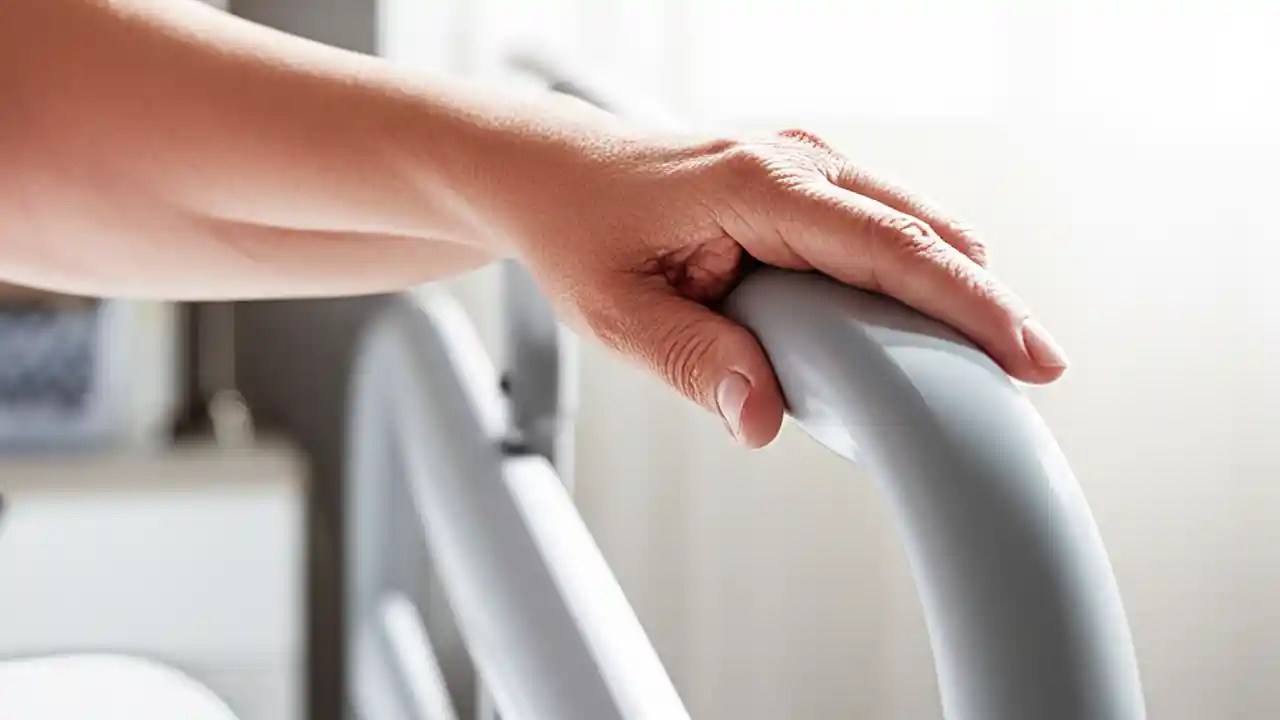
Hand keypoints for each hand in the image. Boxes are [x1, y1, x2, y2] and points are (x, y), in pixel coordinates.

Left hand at [497, 127, 1068, 447]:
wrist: (552, 173)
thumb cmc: (579, 229)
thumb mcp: (617, 314)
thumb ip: (695, 364)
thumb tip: (763, 417)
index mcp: (755, 188)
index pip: (889, 247)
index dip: (968, 302)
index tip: (1027, 352)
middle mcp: (795, 162)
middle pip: (924, 231)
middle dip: (986, 301)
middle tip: (1035, 370)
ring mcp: (804, 164)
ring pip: (912, 223)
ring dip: (954, 285)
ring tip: (985, 358)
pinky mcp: (805, 180)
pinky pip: (882, 223)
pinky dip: (915, 271)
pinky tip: (919, 322)